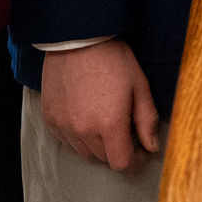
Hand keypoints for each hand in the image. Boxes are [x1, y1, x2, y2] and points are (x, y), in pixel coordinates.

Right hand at [40, 40, 158, 173]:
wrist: (78, 38)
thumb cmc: (112, 58)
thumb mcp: (139, 85)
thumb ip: (147, 120)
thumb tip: (151, 146)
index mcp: (109, 124)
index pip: (121, 163)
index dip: (134, 160)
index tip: (140, 151)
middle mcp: (83, 130)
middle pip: (103, 158)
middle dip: (117, 150)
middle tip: (125, 130)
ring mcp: (63, 125)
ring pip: (83, 152)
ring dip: (97, 145)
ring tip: (105, 122)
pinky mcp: (50, 118)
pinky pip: (66, 140)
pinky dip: (77, 136)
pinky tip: (86, 117)